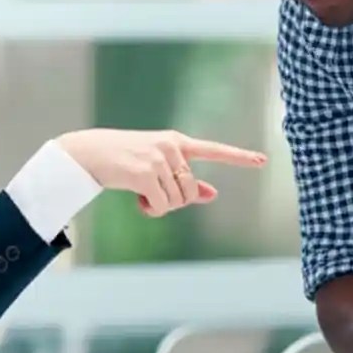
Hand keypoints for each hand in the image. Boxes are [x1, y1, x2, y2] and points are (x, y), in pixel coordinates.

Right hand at [56, 129, 265, 216]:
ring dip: (161, 207)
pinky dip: (151, 210)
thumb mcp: (157, 167)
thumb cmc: (125, 161)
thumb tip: (213, 194)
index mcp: (177, 142)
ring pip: (178, 201)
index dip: (239, 158)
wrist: (89, 153)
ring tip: (141, 194)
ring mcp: (159, 159)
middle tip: (153, 197)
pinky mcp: (145, 173)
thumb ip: (186, 180)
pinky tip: (137, 200)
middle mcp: (172, 147)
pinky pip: (163, 206)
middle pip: (192, 191)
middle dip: (176, 202)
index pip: (214, 150)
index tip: (263, 161)